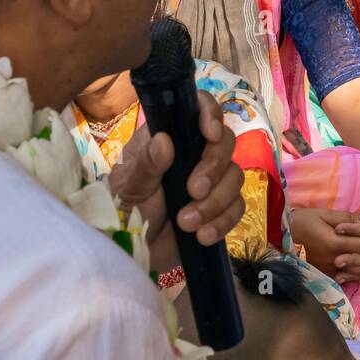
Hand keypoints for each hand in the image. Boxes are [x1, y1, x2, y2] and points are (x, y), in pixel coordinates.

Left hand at [109, 89, 244, 273]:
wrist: (130, 249)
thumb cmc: (122, 209)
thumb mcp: (128, 185)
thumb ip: (146, 164)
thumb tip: (164, 139)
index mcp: (171, 137)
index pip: (199, 110)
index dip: (211, 114)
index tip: (210, 134)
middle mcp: (194, 153)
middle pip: (225, 143)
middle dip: (214, 166)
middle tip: (194, 190)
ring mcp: (211, 180)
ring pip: (234, 177)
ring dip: (215, 202)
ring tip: (186, 223)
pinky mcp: (220, 208)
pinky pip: (236, 208)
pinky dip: (223, 222)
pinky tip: (202, 235)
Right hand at [290, 207, 359, 283]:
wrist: (280, 237)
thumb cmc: (302, 222)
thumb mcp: (324, 215)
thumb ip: (347, 218)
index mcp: (334, 242)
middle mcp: (333, 259)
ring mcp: (328, 269)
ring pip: (355, 272)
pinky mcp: (323, 274)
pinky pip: (344, 278)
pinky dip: (358, 278)